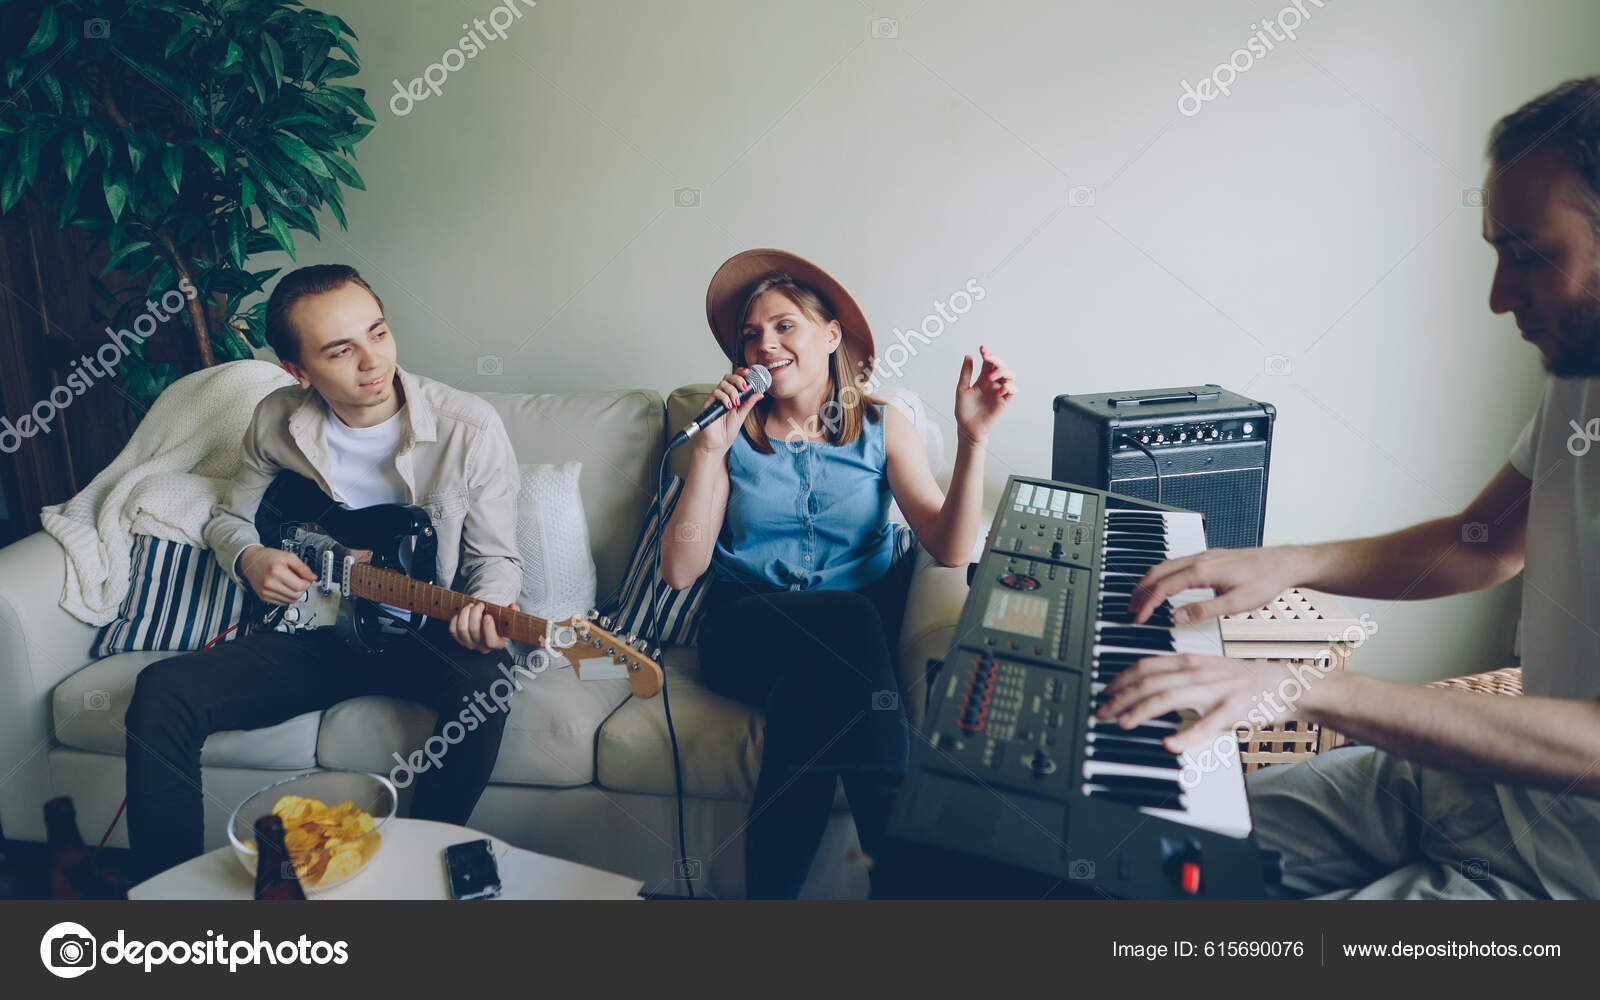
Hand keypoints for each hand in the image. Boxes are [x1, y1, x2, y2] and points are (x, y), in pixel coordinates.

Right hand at [239, 545, 316, 605]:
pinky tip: (285, 588)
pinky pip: (282, 603)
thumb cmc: (268, 557)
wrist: (250, 561)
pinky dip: (287, 597)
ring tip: (293, 583)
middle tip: (301, 581)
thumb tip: (313, 577)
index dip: (307, 583)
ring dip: (296, 594)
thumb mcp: (288, 556)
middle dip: (303, 589)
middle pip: (296, 595)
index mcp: (276, 571)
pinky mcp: (264, 597)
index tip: (307, 579)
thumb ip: (303, 567)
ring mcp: (266, 592)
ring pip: (290, 601)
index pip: (299, 586)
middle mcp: (270, 583)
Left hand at [449, 601, 516, 653]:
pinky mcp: (459, 640)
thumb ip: (513, 612)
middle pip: (474, 630)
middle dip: (475, 612)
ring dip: (465, 613)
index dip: (488, 628)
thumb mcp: (508, 618)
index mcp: (497, 643)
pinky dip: (456, 619)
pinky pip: (453, 630)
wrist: (488, 627)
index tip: (488, 616)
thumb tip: (513, 607)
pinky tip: (463, 613)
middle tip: (479, 604)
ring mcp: (469, 644)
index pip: (491, 641)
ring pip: (462, 628)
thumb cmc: (498, 623)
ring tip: (471, 606)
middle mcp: (482, 646)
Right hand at [694, 369, 763, 454]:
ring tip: (736, 403)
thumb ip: (749, 403)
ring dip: (732, 391)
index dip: (740, 372)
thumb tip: (760, 393)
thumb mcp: (742, 414)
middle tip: (744, 388)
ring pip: (722, 384)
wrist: (719, 443)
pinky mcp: (708, 404)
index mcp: (731, 396)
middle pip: (728, 377)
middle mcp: (723, 395)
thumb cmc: (727, 430)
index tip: (748, 372)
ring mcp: (715, 399)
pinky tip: (729, 406)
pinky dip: (724, 398)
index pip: (735, 379)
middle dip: (738, 379)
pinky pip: (715, 393)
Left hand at [953, 345, 1014, 444]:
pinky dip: (1008, 387)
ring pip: (1010, 375)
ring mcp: (999, 391)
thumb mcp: (962, 389)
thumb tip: (968, 356)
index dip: (987, 354)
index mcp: (982, 379)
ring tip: (991, 377)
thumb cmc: (964, 410)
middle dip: (996, 360)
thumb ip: (966, 373)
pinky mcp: (1004, 401)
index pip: (988, 363)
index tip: (982, 349)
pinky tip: (998, 391)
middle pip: (1001, 366)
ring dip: (1003, 372)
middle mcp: (993, 383)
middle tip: (987, 358)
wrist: (967, 428)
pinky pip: (1012, 390)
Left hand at [1095, 654, 1316, 754]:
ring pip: (1170, 697)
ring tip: (1124, 723)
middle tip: (1103, 712)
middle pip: (1150, 681)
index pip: (1146, 665)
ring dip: (1142, 712)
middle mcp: (1198, 672)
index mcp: (1190, 662)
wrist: (1284, 684)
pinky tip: (1168, 744)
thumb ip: (1177, 676)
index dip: (1121, 679)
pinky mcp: (1232, 711)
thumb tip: (1145, 685)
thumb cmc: (1241, 680)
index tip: (1105, 692)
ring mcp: (1215, 691)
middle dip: (1121, 697)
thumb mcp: (1205, 670)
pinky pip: (1206, 725)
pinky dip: (1185, 736)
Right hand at [1128, 545, 1309, 625]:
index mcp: (1202, 571)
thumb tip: (1177, 617)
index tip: (1138, 618)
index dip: (1148, 604)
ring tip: (1141, 599)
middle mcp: (1198, 559)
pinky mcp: (1208, 557)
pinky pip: (1175, 564)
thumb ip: (1204, 610)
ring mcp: (1203, 556)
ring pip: (1164, 566)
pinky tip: (1164, 585)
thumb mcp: (1236, 603)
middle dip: (1140, 591)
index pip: (1164, 587)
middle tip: (1131, 610)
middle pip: (1157, 573)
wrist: (1283, 563)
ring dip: (1149, 582)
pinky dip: (1162, 576)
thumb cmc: (1264, 580)